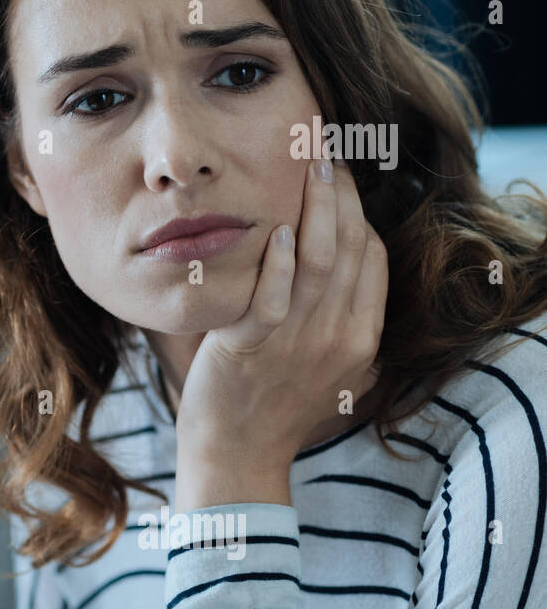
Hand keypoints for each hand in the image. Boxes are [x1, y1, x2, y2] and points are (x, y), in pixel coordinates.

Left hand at [173, 156, 388, 510]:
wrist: (235, 455)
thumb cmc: (272, 408)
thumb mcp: (327, 370)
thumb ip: (341, 328)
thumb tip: (343, 283)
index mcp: (359, 340)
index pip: (373, 261)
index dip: (360, 214)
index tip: (343, 179)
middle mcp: (336, 338)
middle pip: (351, 251)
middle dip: (342, 196)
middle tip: (326, 153)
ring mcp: (296, 344)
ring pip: (319, 264)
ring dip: (316, 211)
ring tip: (310, 170)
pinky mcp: (251, 348)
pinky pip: (273, 299)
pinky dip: (279, 262)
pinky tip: (278, 229)